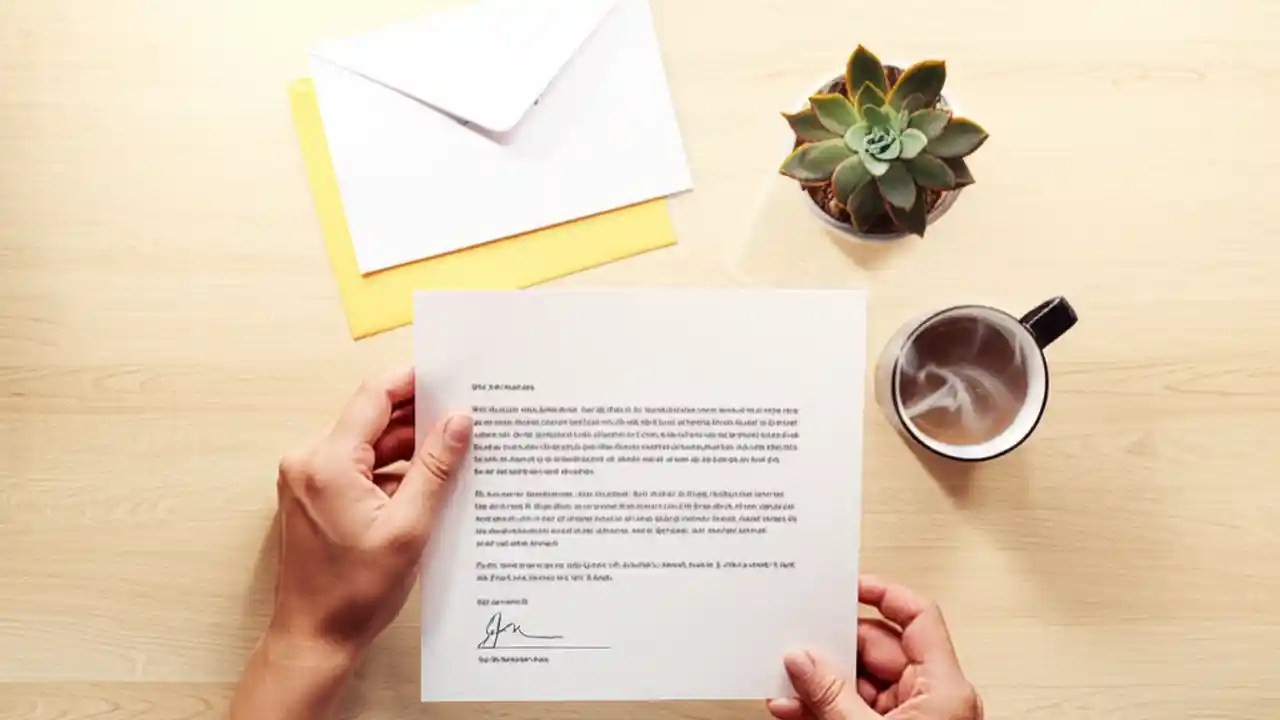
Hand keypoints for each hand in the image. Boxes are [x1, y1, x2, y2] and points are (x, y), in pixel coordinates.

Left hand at [232, 366, 471, 719]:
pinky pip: (358, 466)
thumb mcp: (409, 527)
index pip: (374, 396)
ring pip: (368, 442)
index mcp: (327, 463)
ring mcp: (308, 478)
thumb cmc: (355, 593)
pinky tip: (428, 480)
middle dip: (419, 415)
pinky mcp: (314, 494)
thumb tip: (459, 420)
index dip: (414, 380)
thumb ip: (435, 467)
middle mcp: (309, 461)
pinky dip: (391, 469)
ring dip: (407, 445)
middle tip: (465, 414)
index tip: (450, 375)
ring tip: (455, 450)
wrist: (314, 639)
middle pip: (372, 417)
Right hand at [766, 575, 981, 719]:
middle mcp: (933, 700)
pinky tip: (790, 708)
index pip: (917, 617)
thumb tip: (802, 658)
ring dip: (818, 682)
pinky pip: (852, 711)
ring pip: (859, 684)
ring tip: (783, 680)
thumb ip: (830, 693)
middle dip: (832, 647)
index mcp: (945, 688)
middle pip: (878, 651)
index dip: (882, 593)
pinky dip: (821, 710)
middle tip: (796, 639)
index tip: (845, 585)